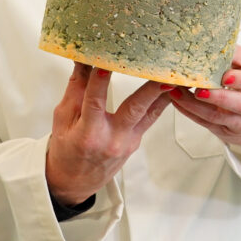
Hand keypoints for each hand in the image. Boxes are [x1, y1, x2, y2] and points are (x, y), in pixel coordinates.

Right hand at [46, 64, 172, 207]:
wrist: (75, 181)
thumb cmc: (66, 150)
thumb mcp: (62, 118)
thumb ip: (76, 88)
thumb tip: (82, 60)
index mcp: (88, 134)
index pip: (95, 102)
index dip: (100, 81)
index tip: (105, 63)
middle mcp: (112, 139)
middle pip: (135, 109)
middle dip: (151, 89)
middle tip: (163, 71)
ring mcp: (127, 142)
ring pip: (150, 114)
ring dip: (165, 94)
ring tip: (177, 76)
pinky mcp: (136, 141)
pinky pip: (150, 119)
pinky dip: (160, 102)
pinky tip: (171, 89)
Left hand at [170, 46, 240, 153]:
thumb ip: (237, 56)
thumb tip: (212, 40)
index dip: (239, 79)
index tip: (225, 76)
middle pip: (238, 104)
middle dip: (218, 97)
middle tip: (200, 90)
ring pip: (217, 116)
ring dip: (195, 106)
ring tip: (178, 93)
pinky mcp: (226, 131)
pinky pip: (206, 123)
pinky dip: (190, 113)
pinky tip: (178, 101)